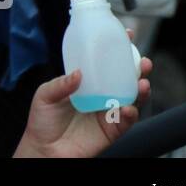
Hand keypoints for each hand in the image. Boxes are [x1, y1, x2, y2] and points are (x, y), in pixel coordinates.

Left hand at [14, 28, 152, 157]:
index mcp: (85, 83)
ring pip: (131, 98)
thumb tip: (78, 73)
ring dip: (140, 89)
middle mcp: (100, 95)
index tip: (127, 35)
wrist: (44, 150)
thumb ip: (61, 83)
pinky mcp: (111, 130)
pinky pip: (126, 121)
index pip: (103, 63)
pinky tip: (129, 108)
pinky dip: (131, 113)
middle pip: (124, 79)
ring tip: (142, 82)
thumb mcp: (45, 95)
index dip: (116, 49)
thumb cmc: (43, 122)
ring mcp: (107, 112)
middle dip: (137, 68)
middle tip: (142, 61)